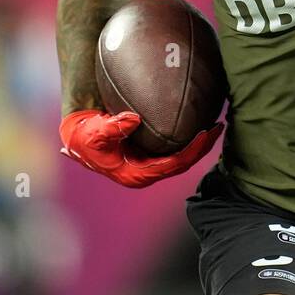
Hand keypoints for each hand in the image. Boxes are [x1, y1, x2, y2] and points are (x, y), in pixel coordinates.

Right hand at [59, 109, 223, 187]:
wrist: (76, 135)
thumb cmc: (84, 137)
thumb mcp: (94, 133)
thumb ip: (112, 127)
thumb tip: (133, 119)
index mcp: (137, 175)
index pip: (173, 165)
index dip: (192, 151)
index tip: (205, 134)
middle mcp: (146, 172)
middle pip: (183, 162)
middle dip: (202, 147)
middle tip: (219, 126)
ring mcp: (149, 164)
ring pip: (181, 156)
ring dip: (199, 142)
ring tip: (216, 123)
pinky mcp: (149, 153)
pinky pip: (174, 147)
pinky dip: (188, 136)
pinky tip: (200, 120)